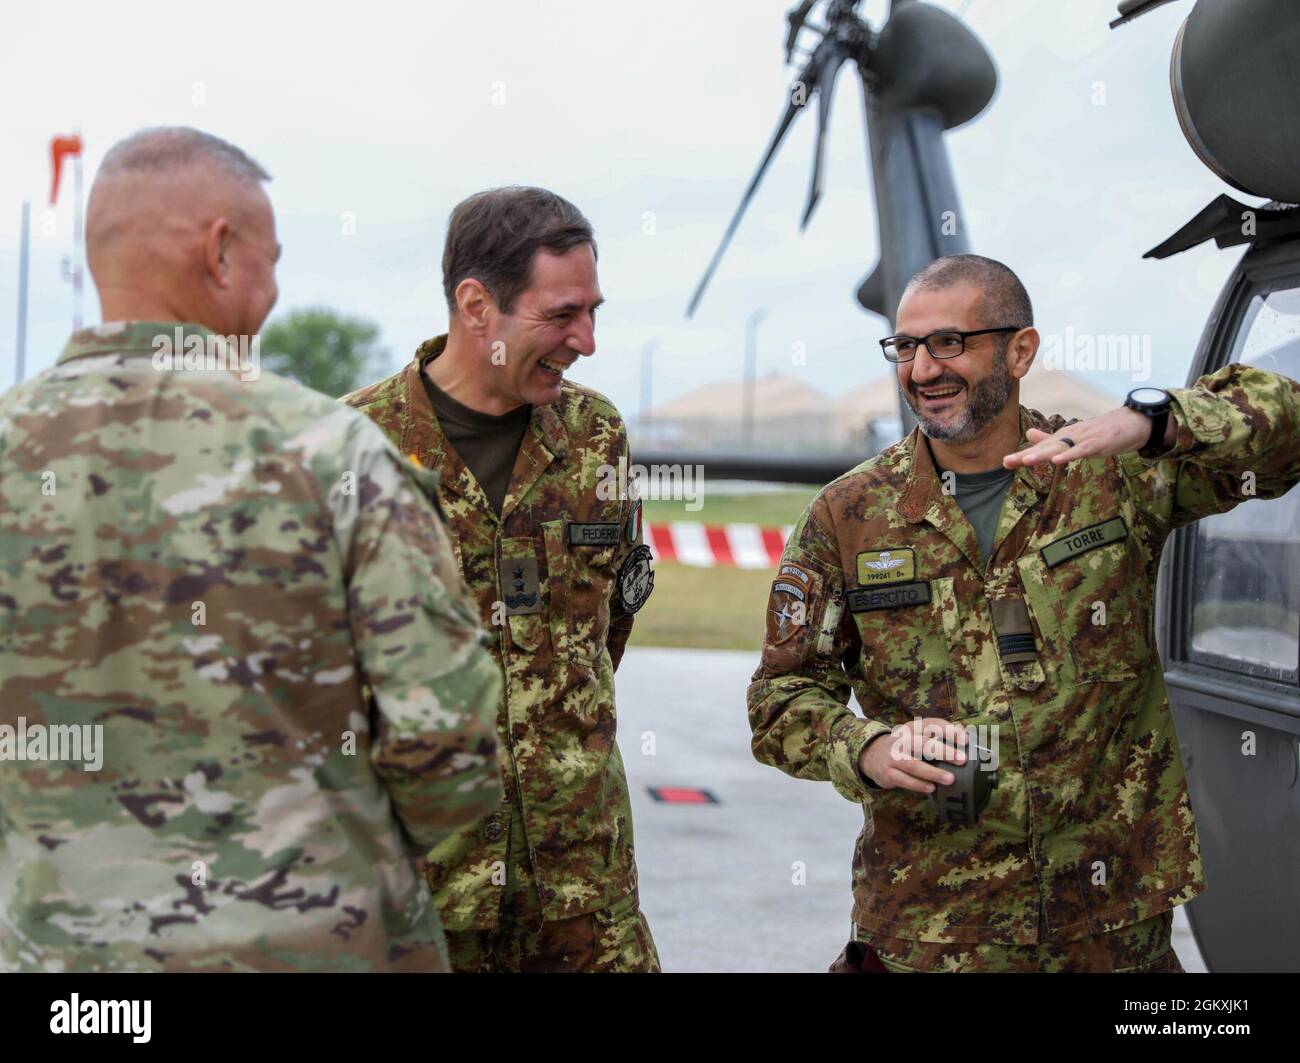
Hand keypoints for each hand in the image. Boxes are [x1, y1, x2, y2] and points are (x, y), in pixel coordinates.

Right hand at [859, 717, 967, 794]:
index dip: (948, 730)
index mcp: (911, 728)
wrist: (870, 755)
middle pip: (923, 744)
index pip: (931, 724)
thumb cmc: (902, 747)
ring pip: (913, 764)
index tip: (965, 739)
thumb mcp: (915, 737)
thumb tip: (965, 736)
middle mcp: (901, 740)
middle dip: (944, 751)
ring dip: (933, 772)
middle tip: (962, 760)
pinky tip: (931, 788)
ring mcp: (893, 757)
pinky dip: (918, 784)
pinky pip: (903, 779)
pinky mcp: (887, 773)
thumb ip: (936, 736)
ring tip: (950, 779)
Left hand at [1003, 407, 1154, 468]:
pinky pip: (1082, 450)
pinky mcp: (1099, 443)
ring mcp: (1084, 439)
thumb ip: (1051, 438)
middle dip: (1026, 455)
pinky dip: (1070, 455)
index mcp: (1064, 437)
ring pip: (1061, 447)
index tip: (1005, 462)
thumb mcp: (1074, 437)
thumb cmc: (1102, 431)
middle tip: (1007, 461)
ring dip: (1044, 454)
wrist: (1131, 422)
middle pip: (1046, 447)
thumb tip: (1029, 435)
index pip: (1040, 448)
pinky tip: (1058, 460)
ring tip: (1025, 460)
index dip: (1023, 454)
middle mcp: (1070, 436)